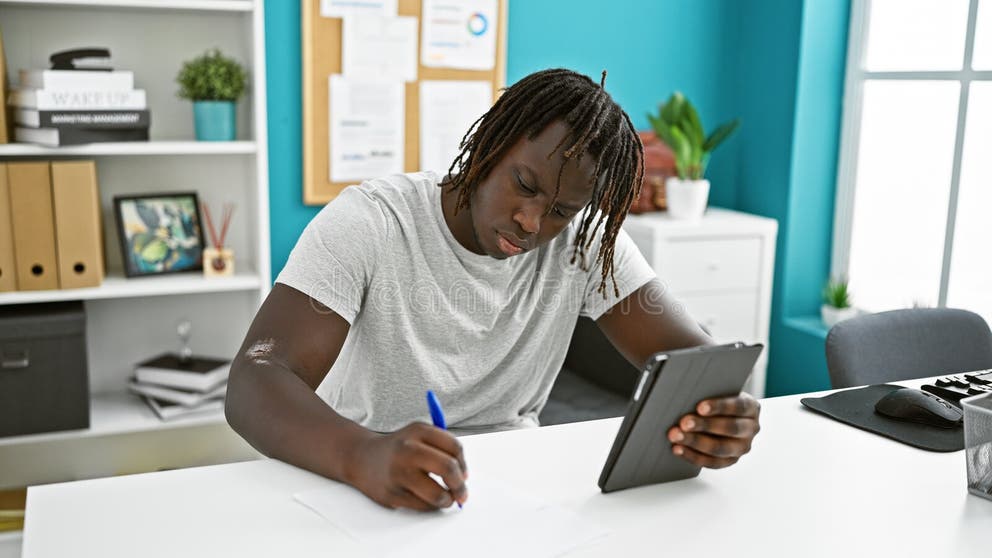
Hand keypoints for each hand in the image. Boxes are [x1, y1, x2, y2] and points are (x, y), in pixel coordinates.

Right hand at [348, 422, 468, 510]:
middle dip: (460, 486)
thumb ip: (443, 449)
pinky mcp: (391, 494)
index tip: (464, 474)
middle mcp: (407, 450)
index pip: (454, 447)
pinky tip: (423, 497)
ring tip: (445, 498)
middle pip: (447, 468)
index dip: (463, 464)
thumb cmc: (399, 449)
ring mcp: (398, 473)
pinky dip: (430, 505)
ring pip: (437, 494)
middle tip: (462, 494)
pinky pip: (423, 506)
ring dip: (447, 500)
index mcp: (418, 431)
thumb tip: (464, 477)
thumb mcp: (419, 436)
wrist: (361, 457)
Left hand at [666, 393, 760, 468]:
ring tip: (676, 435)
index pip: (738, 406)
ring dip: (695, 442)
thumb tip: (687, 394)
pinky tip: (677, 448)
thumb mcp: (719, 391)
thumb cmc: (717, 398)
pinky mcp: (730, 460)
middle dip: (705, 426)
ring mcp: (742, 447)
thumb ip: (709, 392)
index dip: (719, 407)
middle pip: (730, 428)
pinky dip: (692, 456)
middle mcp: (750, 428)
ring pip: (720, 448)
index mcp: (751, 407)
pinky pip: (712, 462)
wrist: (722, 414)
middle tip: (684, 423)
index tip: (700, 407)